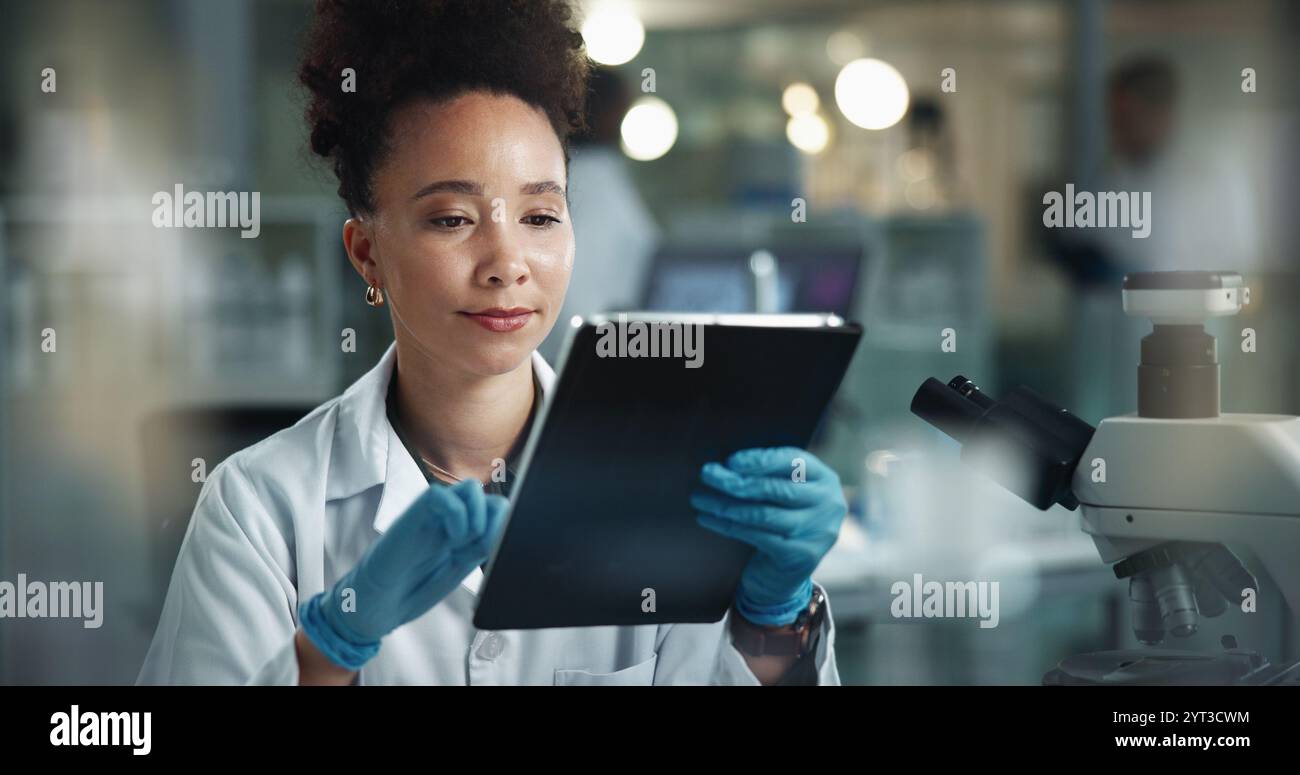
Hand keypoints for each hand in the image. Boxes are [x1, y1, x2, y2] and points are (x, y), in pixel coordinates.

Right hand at [298, 478, 508, 669]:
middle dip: (492, 519)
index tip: (492, 550)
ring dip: (476, 517)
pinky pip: (440, 496)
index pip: (495, 507)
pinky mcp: (412, 517)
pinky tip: (451, 539)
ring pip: (469, 488)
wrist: (376, 604)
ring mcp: (431, 516)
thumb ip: (481, 546)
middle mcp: (448, 519)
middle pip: (485, 494)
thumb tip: (506, 530)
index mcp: (461, 531)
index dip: (502, 524)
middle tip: (478, 546)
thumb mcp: (458, 569)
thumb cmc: (412, 589)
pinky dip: (455, 515)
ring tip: (462, 544)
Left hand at [691, 447, 845, 626]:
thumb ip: (769, 476)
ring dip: (726, 504)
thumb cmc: (779, 522)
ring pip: (764, 514)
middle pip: (777, 488)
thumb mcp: (784, 495)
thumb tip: (726, 463)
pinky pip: (757, 536)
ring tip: (700, 498)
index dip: (761, 460)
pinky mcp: (801, 556)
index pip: (794, 461)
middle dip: (737, 481)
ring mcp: (818, 532)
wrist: (785, 574)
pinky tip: (708, 518)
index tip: (731, 461)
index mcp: (825, 479)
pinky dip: (728, 525)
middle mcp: (829, 504)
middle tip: (707, 474)